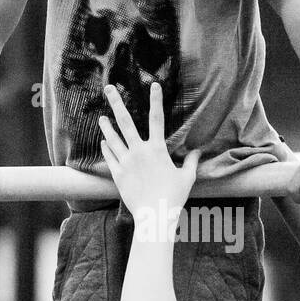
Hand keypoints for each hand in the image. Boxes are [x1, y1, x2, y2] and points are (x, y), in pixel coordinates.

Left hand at [99, 83, 198, 223]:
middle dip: (116, 103)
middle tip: (108, 88)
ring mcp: (126, 162)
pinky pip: (110, 157)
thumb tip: (198, 151)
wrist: (154, 215)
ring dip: (107, 127)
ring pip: (113, 139)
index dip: (156, 100)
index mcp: (157, 149)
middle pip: (125, 122)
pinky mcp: (117, 175)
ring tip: (101, 118)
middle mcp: (139, 151)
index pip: (157, 119)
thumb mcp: (187, 177)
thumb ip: (192, 161)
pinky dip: (106, 148)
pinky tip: (104, 142)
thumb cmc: (173, 197)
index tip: (154, 85)